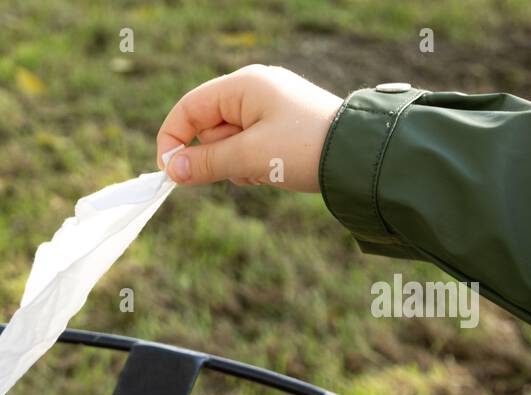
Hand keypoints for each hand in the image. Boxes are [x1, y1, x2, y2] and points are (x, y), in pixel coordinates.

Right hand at [156, 65, 342, 192]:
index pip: (189, 108)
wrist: (360, 156)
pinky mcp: (277, 127)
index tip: (170, 172)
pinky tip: (273, 171)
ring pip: (226, 143)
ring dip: (235, 164)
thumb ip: (206, 163)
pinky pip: (246, 148)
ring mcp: (266, 109)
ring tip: (265, 170)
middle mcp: (253, 91)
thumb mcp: (249, 157)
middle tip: (240, 169)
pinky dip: (251, 165)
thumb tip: (171, 169)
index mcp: (244, 85)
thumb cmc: (305, 147)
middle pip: (207, 128)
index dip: (173, 139)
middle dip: (216, 156)